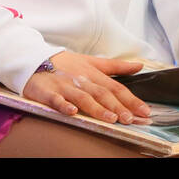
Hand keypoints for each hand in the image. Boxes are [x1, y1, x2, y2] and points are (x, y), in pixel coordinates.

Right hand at [22, 52, 151, 123]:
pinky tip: (72, 112)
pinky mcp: (47, 91)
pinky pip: (55, 99)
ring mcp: (64, 86)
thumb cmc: (65, 63)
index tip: (144, 111)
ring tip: (110, 119)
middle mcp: (81, 80)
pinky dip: (63, 105)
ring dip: (96, 108)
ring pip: (82, 98)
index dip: (130, 100)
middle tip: (130, 119)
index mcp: (93, 73)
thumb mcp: (92, 61)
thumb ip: (116, 66)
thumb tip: (139, 65)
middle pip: (102, 94)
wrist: (34, 58)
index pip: (115, 87)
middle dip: (117, 106)